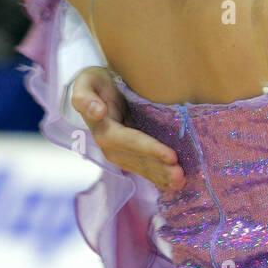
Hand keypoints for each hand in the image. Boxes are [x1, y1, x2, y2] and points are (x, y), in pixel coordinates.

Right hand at [71, 66, 184, 190]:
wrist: (98, 89)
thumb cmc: (96, 83)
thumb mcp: (87, 82)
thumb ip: (85, 97)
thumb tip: (98, 112)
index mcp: (103, 131)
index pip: (129, 142)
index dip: (150, 149)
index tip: (171, 156)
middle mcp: (111, 147)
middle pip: (138, 160)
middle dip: (160, 169)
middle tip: (181, 176)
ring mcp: (120, 154)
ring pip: (143, 168)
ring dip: (162, 177)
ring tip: (181, 182)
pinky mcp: (130, 155)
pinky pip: (145, 169)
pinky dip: (159, 178)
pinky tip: (175, 185)